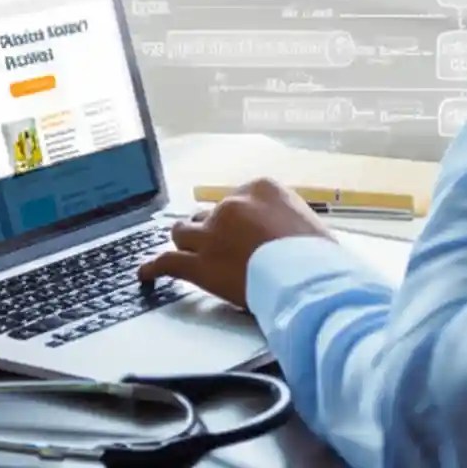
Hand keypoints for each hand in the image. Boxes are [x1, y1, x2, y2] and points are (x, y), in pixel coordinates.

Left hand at [137, 178, 333, 308]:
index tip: (241, 231)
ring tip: (187, 252)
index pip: (237, 199)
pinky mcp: (200, 264)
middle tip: (223, 247)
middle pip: (209, 215)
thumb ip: (285, 221)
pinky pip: (168, 262)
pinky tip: (147, 274)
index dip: (237, 219)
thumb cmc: (320, 257)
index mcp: (261, 188)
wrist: (309, 279)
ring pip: (184, 233)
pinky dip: (154, 268)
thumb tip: (279, 235)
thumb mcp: (308, 222)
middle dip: (213, 230)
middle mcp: (232, 205)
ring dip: (187, 243)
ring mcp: (212, 234)